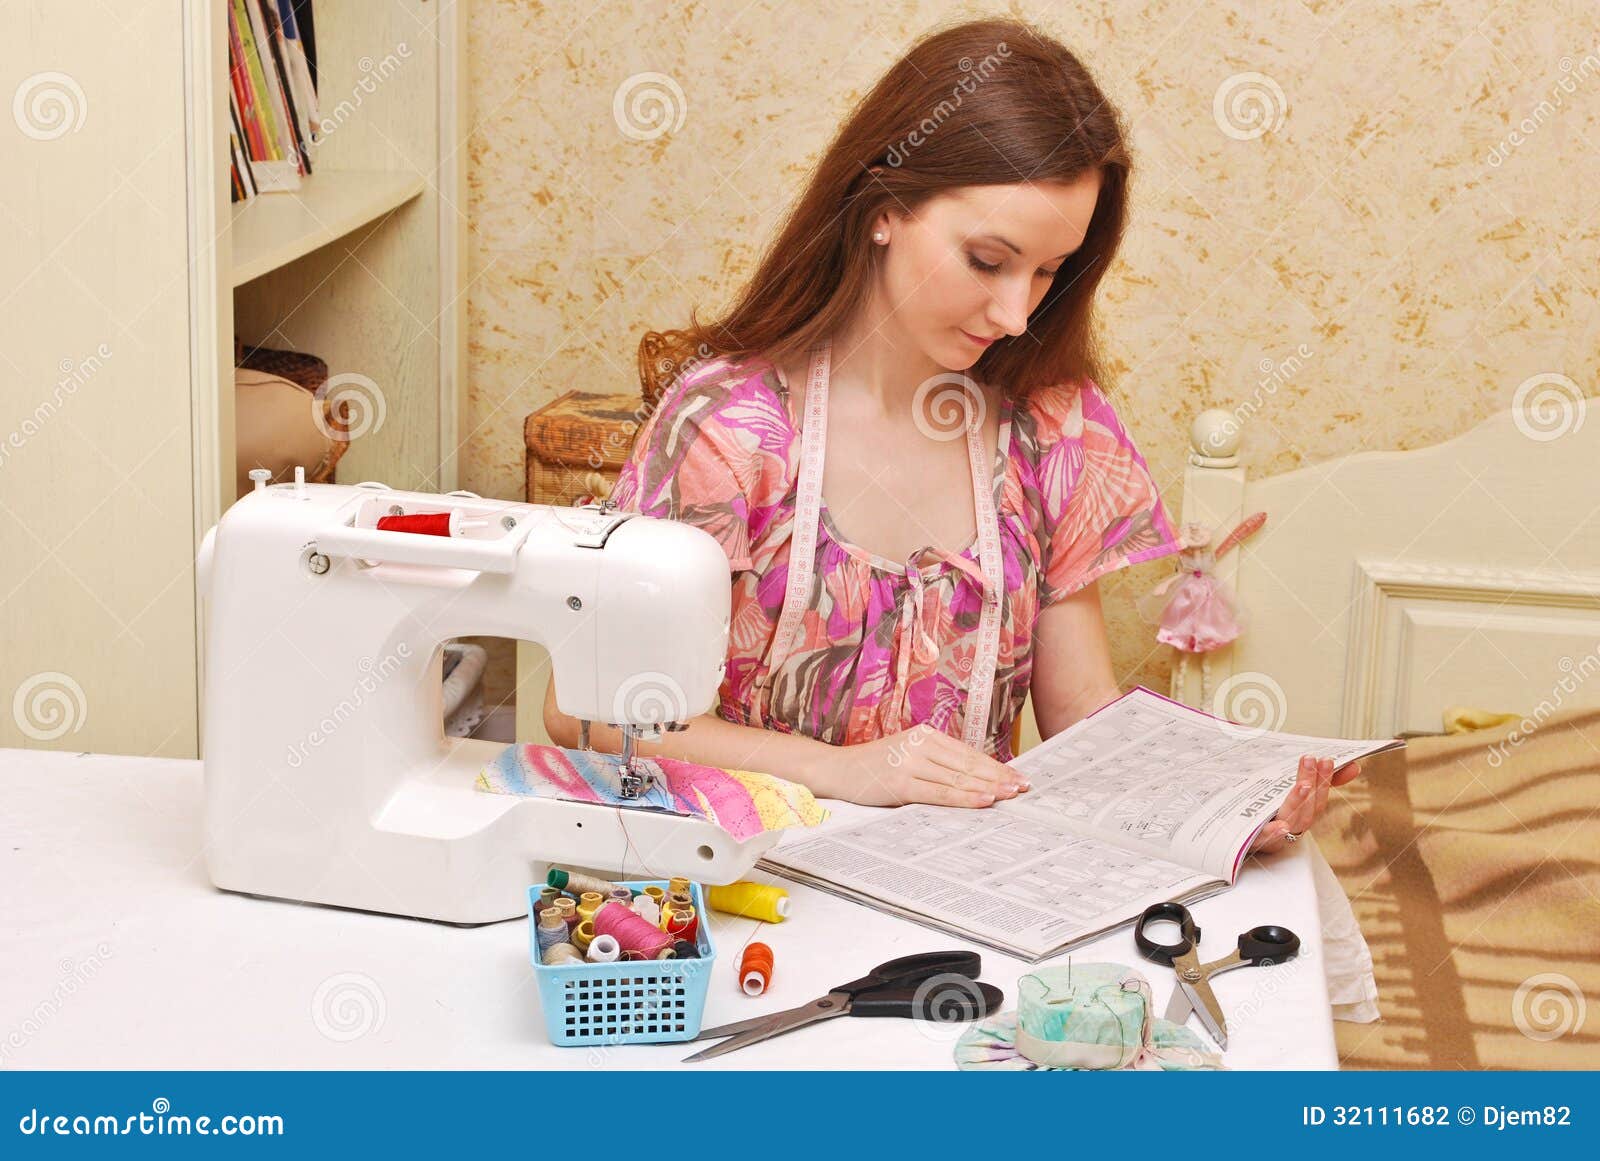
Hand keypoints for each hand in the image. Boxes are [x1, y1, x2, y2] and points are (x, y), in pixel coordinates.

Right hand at [830, 724, 1028, 807]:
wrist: (836, 770)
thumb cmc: (873, 766)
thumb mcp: (907, 755)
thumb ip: (935, 762)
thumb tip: (973, 778)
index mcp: (925, 735)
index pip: (969, 753)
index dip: (996, 765)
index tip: (1017, 776)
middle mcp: (920, 744)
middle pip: (968, 764)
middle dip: (999, 776)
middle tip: (1023, 787)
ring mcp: (910, 763)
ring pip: (958, 778)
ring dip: (988, 787)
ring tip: (1011, 794)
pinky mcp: (901, 782)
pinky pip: (940, 793)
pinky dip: (964, 797)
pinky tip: (983, 800)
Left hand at [1250, 755, 1362, 854]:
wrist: (1234, 840)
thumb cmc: (1269, 816)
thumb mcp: (1293, 796)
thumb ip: (1317, 780)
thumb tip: (1353, 766)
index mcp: (1300, 815)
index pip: (1318, 798)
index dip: (1325, 780)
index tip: (1327, 759)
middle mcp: (1291, 826)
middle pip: (1307, 807)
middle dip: (1313, 784)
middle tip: (1311, 760)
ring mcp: (1275, 836)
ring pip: (1291, 819)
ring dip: (1299, 802)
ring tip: (1303, 785)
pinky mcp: (1256, 841)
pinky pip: (1264, 838)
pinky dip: (1273, 833)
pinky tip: (1280, 826)